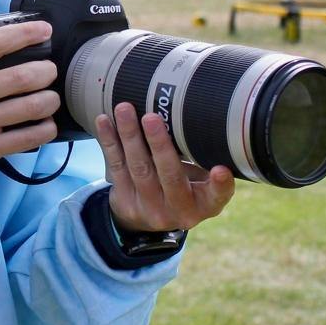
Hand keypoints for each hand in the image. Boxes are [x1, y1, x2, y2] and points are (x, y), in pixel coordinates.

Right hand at [0, 21, 60, 182]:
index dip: (25, 33)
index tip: (44, 30)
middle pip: (20, 77)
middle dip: (45, 71)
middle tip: (50, 71)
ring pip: (30, 107)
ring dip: (50, 100)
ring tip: (51, 97)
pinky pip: (29, 137)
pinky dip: (45, 128)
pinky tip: (46, 122)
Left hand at [95, 103, 234, 233]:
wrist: (154, 214)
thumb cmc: (187, 186)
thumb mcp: (203, 181)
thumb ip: (206, 158)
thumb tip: (208, 114)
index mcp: (205, 204)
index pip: (216, 196)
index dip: (220, 185)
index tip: (220, 170)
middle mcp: (179, 210)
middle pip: (170, 176)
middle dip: (159, 144)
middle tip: (151, 117)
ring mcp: (150, 208)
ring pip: (139, 168)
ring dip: (130, 136)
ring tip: (125, 110)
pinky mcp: (125, 201)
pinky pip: (116, 167)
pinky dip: (110, 141)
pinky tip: (104, 121)